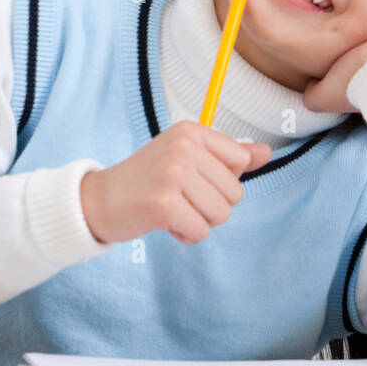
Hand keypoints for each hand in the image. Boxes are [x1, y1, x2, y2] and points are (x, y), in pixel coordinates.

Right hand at [80, 122, 272, 245]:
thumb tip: (266, 153)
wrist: (99, 200)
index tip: (193, 179)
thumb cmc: (148, 180)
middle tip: (179, 197)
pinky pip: (201, 231)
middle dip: (211, 204)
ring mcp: (174, 174)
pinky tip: (165, 223)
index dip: (222, 180)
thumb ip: (229, 156)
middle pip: (234, 192)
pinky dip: (186, 234)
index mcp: (192, 131)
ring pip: (221, 214)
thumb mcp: (188, 158)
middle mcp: (184, 147)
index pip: (240, 161)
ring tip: (173, 210)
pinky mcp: (164, 204)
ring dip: (200, 221)